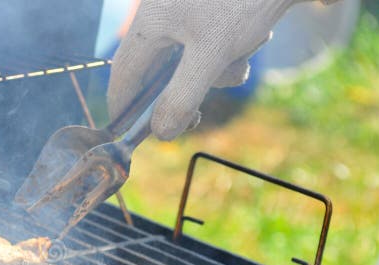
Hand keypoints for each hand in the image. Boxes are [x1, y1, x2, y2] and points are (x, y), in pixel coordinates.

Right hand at [107, 0, 308, 140]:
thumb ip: (182, 98)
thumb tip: (162, 133)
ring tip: (242, 56)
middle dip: (186, 92)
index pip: (123, 78)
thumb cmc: (243, 0)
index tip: (137, 137)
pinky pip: (211, 46)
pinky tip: (255, 38)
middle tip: (198, 114)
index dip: (126, 111)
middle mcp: (161, 16)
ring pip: (189, 62)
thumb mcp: (212, 55)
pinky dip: (231, 53)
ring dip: (217, 72)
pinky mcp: (210, 12)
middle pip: (158, 74)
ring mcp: (186, 13)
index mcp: (148, 24)